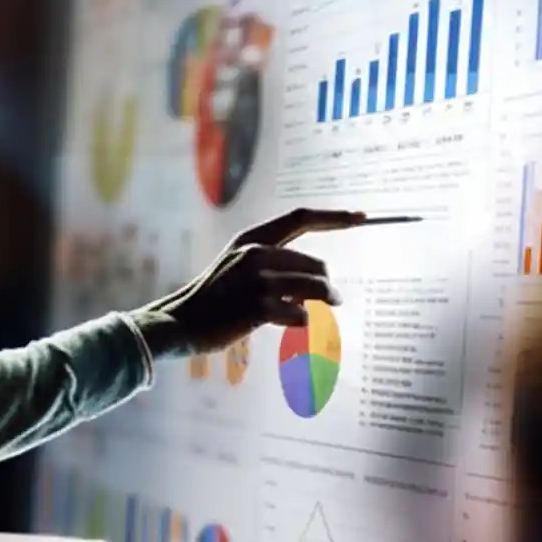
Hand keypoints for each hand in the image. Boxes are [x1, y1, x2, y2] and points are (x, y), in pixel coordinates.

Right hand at [134, 208, 363, 356]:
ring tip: (327, 309)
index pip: (300, 219)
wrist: (179, 321)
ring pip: (315, 288)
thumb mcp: (235, 266)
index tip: (362, 216)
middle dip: (328, 283)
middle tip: (334, 298)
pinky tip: (294, 324)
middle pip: (315, 263)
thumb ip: (270, 262)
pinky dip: (303, 321)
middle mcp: (255, 254)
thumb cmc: (212, 298)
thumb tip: (313, 279)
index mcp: (250, 239)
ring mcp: (257, 280)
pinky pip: (300, 314)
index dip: (334, 217)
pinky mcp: (258, 307)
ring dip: (326, 301)